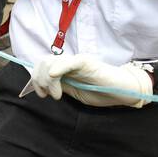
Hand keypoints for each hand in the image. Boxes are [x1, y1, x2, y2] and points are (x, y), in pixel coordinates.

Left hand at [27, 54, 151, 107]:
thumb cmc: (100, 92)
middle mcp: (68, 63)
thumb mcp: (74, 92)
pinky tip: (54, 75)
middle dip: (39, 80)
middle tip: (47, 95)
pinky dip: (58, 67)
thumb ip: (60, 87)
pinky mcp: (86, 63)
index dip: (35, 79)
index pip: (42, 66)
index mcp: (64, 70)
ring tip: (57, 94)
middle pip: (43, 63)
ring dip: (48, 79)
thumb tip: (42, 87)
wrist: (121, 92)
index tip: (41, 94)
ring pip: (51, 62)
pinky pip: (69, 61)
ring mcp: (76, 61)